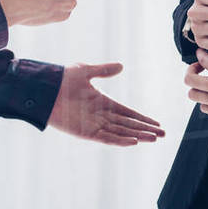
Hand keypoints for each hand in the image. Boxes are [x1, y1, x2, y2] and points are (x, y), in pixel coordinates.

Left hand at [47, 63, 164, 145]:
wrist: (45, 90)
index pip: (128, 113)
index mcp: (103, 102)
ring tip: (153, 138)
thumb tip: (121, 66)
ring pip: (121, 133)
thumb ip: (104, 70)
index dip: (143, 118)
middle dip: (145, 130)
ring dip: (137, 136)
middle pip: (128, 125)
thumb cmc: (63, 79)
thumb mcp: (86, 71)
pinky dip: (121, 141)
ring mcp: (94, 125)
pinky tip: (134, 142)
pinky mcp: (86, 133)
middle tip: (162, 134)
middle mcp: (101, 115)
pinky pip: (107, 138)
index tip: (157, 123)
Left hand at [185, 48, 207, 119]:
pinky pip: (204, 107)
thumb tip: (205, 60)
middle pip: (189, 80)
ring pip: (193, 95)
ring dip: (197, 87)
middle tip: (197, 70)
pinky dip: (206, 101)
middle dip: (191, 71)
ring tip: (205, 84)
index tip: (200, 55)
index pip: (201, 59)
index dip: (199, 55)